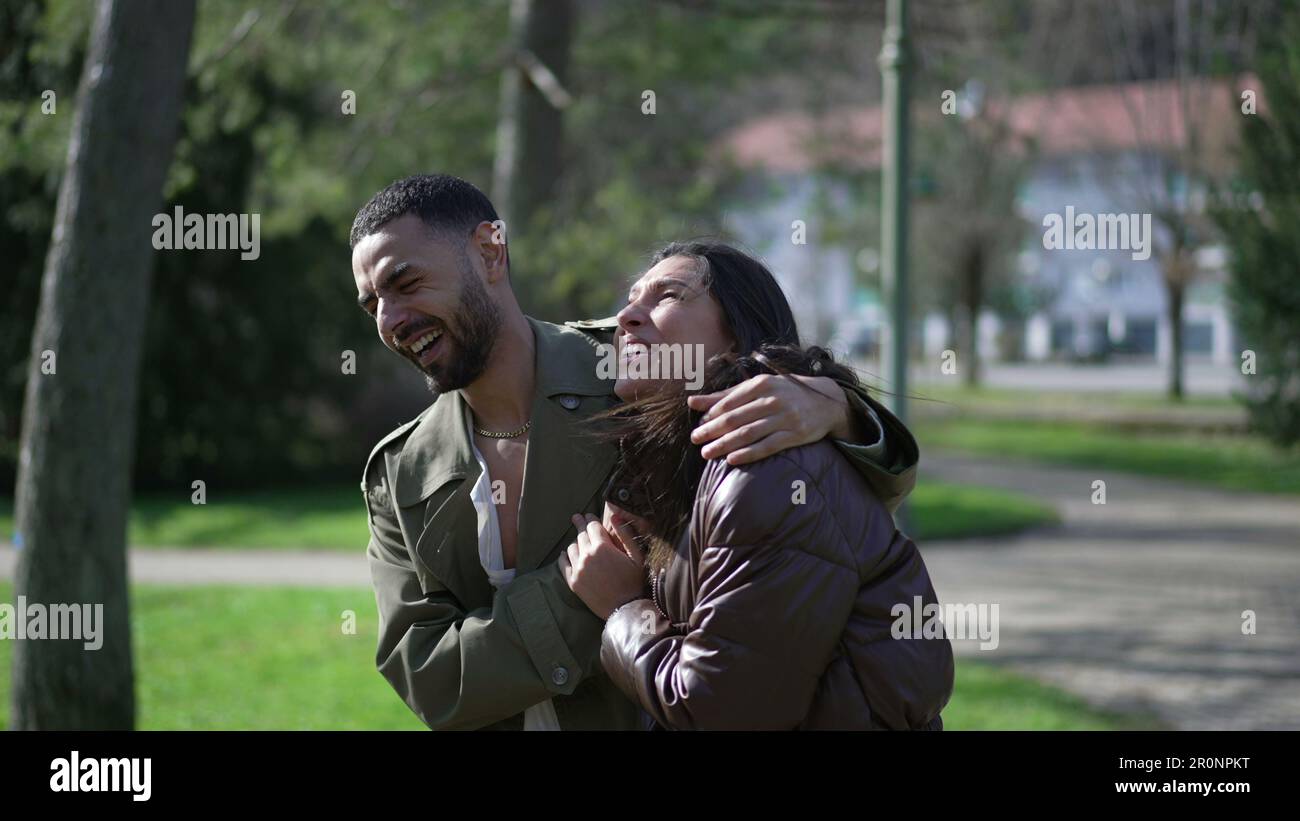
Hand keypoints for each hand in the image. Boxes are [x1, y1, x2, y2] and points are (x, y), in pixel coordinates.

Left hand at [562, 513, 646, 618]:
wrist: (625, 609)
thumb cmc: (635, 582)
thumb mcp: (637, 556)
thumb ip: (626, 535)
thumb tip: (615, 517)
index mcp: (603, 547)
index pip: (593, 526)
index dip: (591, 519)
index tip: (588, 515)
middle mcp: (587, 556)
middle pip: (580, 535)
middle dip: (580, 525)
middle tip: (577, 518)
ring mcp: (578, 569)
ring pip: (571, 548)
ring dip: (575, 541)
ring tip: (577, 538)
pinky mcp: (573, 582)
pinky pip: (563, 564)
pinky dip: (564, 557)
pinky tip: (565, 554)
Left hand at [687, 373, 853, 464]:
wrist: (826, 403)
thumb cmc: (785, 393)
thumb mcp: (758, 388)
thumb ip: (725, 396)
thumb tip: (692, 402)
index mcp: (762, 384)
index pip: (730, 402)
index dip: (711, 415)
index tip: (698, 426)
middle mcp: (773, 399)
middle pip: (736, 418)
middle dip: (712, 430)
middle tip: (695, 440)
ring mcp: (785, 417)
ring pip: (749, 433)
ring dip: (725, 444)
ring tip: (707, 453)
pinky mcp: (795, 434)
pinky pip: (768, 446)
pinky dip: (749, 453)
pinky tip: (732, 460)